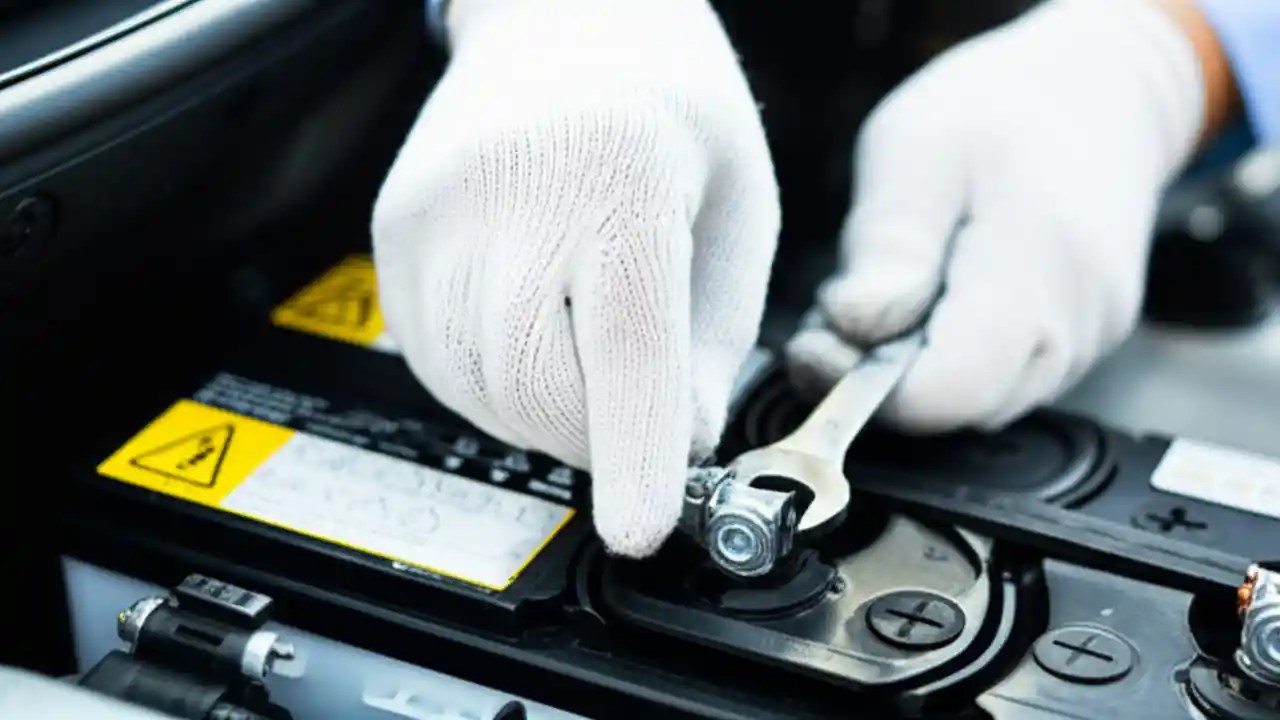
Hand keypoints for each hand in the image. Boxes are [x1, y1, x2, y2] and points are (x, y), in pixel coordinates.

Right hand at [372, 0, 778, 555]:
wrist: (563, 21)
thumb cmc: (667, 103)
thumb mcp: (737, 211)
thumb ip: (714, 340)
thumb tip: (679, 446)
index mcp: (620, 174)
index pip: (625, 344)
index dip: (634, 453)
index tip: (639, 527)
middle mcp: (512, 191)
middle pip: (540, 386)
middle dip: (598, 435)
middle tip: (637, 409)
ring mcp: (436, 213)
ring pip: (479, 388)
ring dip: (544, 412)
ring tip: (584, 350)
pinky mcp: (395, 234)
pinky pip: (436, 360)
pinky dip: (493, 381)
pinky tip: (532, 330)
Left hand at [787, 0, 1214, 431]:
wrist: (1101, 97)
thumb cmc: (1000, 110)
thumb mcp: (917, 147)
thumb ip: (887, 244)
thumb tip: (852, 328)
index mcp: (1037, 266)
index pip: (948, 389)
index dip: (868, 386)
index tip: (821, 337)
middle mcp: (1074, 326)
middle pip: (956, 409)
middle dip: (879, 378)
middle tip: (838, 306)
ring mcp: (1084, 347)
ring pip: (974, 405)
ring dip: (910, 370)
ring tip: (885, 290)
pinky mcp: (1074, 353)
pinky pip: (996, 384)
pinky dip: (945, 358)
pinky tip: (926, 303)